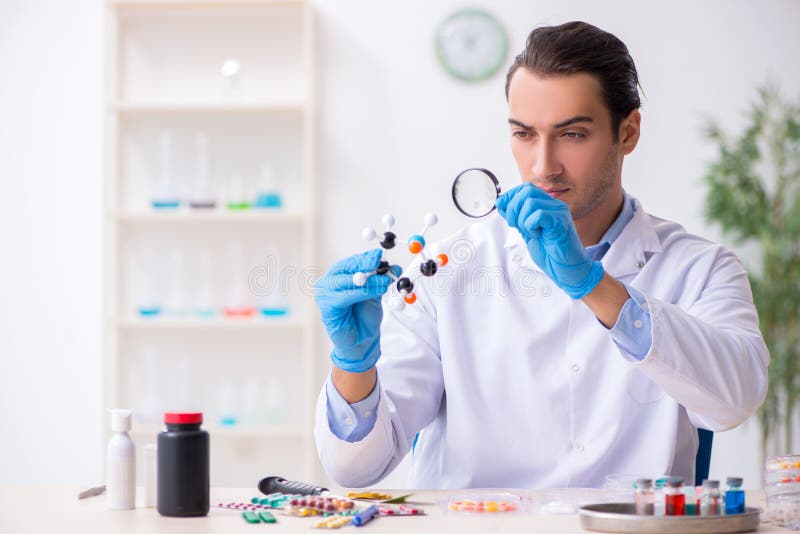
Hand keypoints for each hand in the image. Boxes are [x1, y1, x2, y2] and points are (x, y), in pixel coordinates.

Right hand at [315, 249, 401, 372]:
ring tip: (384, 281)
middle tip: (380, 262)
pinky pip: (345, 296)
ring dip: (367, 280)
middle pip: (346, 268)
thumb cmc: (365, 318)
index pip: (351, 262)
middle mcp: (328, 282)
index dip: (365, 258)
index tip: (379, 254)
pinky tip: (375, 291)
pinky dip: (362, 292)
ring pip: (346, 281)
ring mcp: (324, 294)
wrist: (361, 342)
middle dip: (365, 264)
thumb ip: (378, 280)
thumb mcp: (375, 294)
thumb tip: (392, 267)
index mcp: (339, 276)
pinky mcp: (326, 307)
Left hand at [496, 183, 603, 298]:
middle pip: (527, 191)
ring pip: (530, 202)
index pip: (526, 188)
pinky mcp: (560, 221)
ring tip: (531, 233)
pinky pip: (538, 215)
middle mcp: (554, 205)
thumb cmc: (550, 253)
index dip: (510, 197)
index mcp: (547, 205)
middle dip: (513, 208)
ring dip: (523, 220)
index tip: (502, 209)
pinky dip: (531, 226)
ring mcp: (559, 212)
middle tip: (515, 225)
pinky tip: (538, 235)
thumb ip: (517, 218)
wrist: (566, 269)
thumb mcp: (527, 232)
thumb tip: (501, 203)